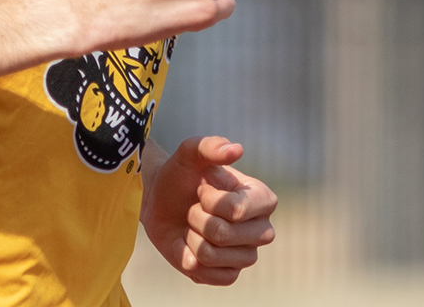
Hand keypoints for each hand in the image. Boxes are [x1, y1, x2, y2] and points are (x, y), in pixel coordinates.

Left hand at [142, 136, 275, 285]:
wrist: (161, 202)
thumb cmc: (181, 174)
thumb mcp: (190, 153)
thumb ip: (210, 146)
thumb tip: (236, 149)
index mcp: (262, 198)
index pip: (235, 210)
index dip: (209, 200)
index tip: (202, 190)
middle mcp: (262, 229)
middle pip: (224, 234)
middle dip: (196, 218)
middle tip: (194, 208)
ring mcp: (247, 254)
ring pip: (213, 256)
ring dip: (191, 238)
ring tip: (192, 226)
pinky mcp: (230, 274)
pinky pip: (212, 276)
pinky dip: (191, 259)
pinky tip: (191, 245)